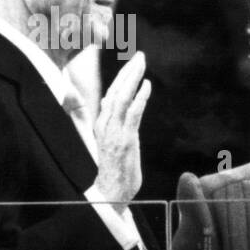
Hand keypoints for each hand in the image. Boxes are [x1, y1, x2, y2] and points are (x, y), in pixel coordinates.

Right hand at [93, 51, 150, 207]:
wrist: (110, 194)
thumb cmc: (116, 171)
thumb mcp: (115, 144)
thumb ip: (117, 126)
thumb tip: (119, 111)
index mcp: (102, 125)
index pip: (111, 95)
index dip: (121, 78)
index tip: (132, 64)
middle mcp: (105, 125)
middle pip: (115, 90)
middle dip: (127, 71)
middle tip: (140, 56)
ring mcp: (114, 132)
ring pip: (120, 97)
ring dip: (132, 77)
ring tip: (141, 62)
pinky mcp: (124, 140)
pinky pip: (132, 114)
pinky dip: (139, 98)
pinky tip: (147, 85)